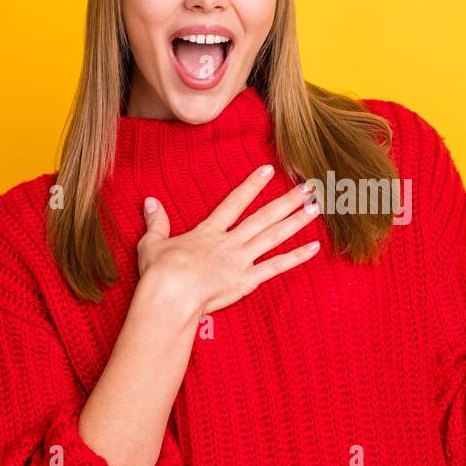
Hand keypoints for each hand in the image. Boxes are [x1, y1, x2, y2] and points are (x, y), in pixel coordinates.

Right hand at [136, 165, 321, 316]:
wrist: (170, 295)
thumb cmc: (159, 273)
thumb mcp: (153, 243)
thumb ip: (156, 222)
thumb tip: (150, 201)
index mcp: (208, 231)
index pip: (235, 202)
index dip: (253, 185)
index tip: (269, 170)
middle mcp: (229, 242)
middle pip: (263, 216)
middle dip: (287, 201)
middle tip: (308, 187)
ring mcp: (240, 260)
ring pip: (274, 236)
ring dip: (296, 221)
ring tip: (315, 208)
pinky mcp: (246, 281)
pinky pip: (276, 267)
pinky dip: (296, 258)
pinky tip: (314, 248)